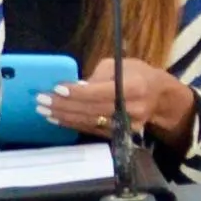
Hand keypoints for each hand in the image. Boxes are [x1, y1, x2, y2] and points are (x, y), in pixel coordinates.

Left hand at [46, 60, 193, 142]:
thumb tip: (74, 87)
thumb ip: (97, 77)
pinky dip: (72, 124)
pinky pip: (92, 129)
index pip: (99, 92)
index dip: (77, 92)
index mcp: (133, 86)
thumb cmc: (136, 74)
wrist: (159, 96)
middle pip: (91, 109)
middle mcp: (131, 108)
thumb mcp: (119, 66)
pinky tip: (57, 119)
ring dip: (63, 117)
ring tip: (43, 111)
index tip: (56, 89)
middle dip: (63, 105)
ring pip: (89, 122)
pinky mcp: (120, 134)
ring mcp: (126, 125)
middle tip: (41, 100)